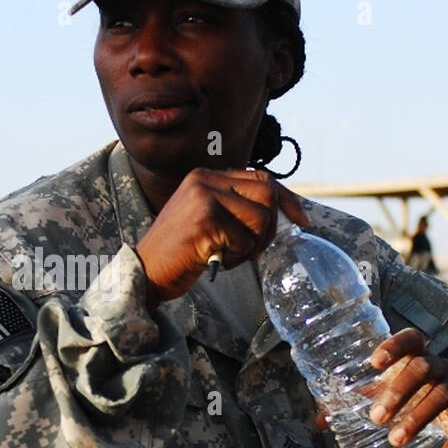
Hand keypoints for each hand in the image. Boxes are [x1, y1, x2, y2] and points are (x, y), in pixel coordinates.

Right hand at [135, 167, 308, 309]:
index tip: (302, 221)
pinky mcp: (205, 221)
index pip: (262, 178)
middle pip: (267, 195)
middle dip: (269, 228)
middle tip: (252, 250)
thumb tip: (280, 211)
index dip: (287, 199)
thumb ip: (235, 206)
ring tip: (227, 255)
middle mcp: (205, 180)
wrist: (145, 271)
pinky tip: (216, 260)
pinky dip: (236, 258)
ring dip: (251, 246)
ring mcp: (204, 198)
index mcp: (206, 176)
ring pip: (260, 219)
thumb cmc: (179, 252)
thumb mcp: (206, 217)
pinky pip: (244, 240)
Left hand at [316, 328, 447, 447]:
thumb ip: (355, 401)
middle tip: (377, 418)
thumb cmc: (412, 391)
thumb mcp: (387, 391)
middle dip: (399, 392)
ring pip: (441, 397)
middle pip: (422, 369)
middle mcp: (440, 366)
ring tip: (395, 441)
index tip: (373, 363)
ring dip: (418, 419)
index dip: (394, 346)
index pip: (411, 339)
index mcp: (417, 355)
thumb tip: (320, 420)